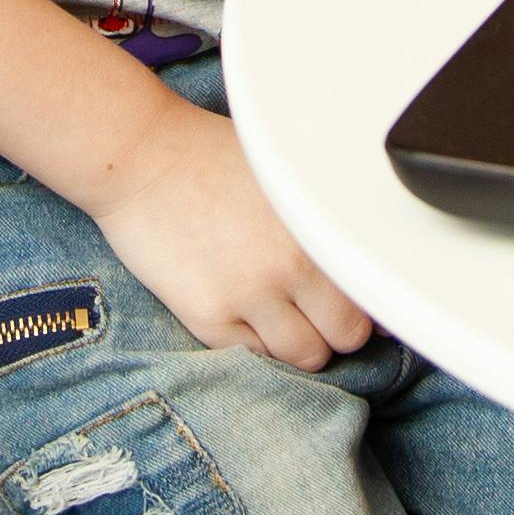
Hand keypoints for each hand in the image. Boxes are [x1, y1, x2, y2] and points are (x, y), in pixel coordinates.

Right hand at [85, 100, 375, 368]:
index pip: (373, 292)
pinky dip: (254, 345)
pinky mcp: (211, 315)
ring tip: (277, 316)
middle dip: (336, 328)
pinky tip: (241, 313)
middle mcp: (296, 261)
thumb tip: (368, 267)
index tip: (354, 302)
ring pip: (306, 356)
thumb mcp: (286, 173)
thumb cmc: (211, 156)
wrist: (140, 157)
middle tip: (315, 312)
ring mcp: (254, 292)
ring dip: (298, 343)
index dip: (367, 303)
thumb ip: (327, 217)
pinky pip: (254, 357)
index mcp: (321, 223)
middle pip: (347, 335)